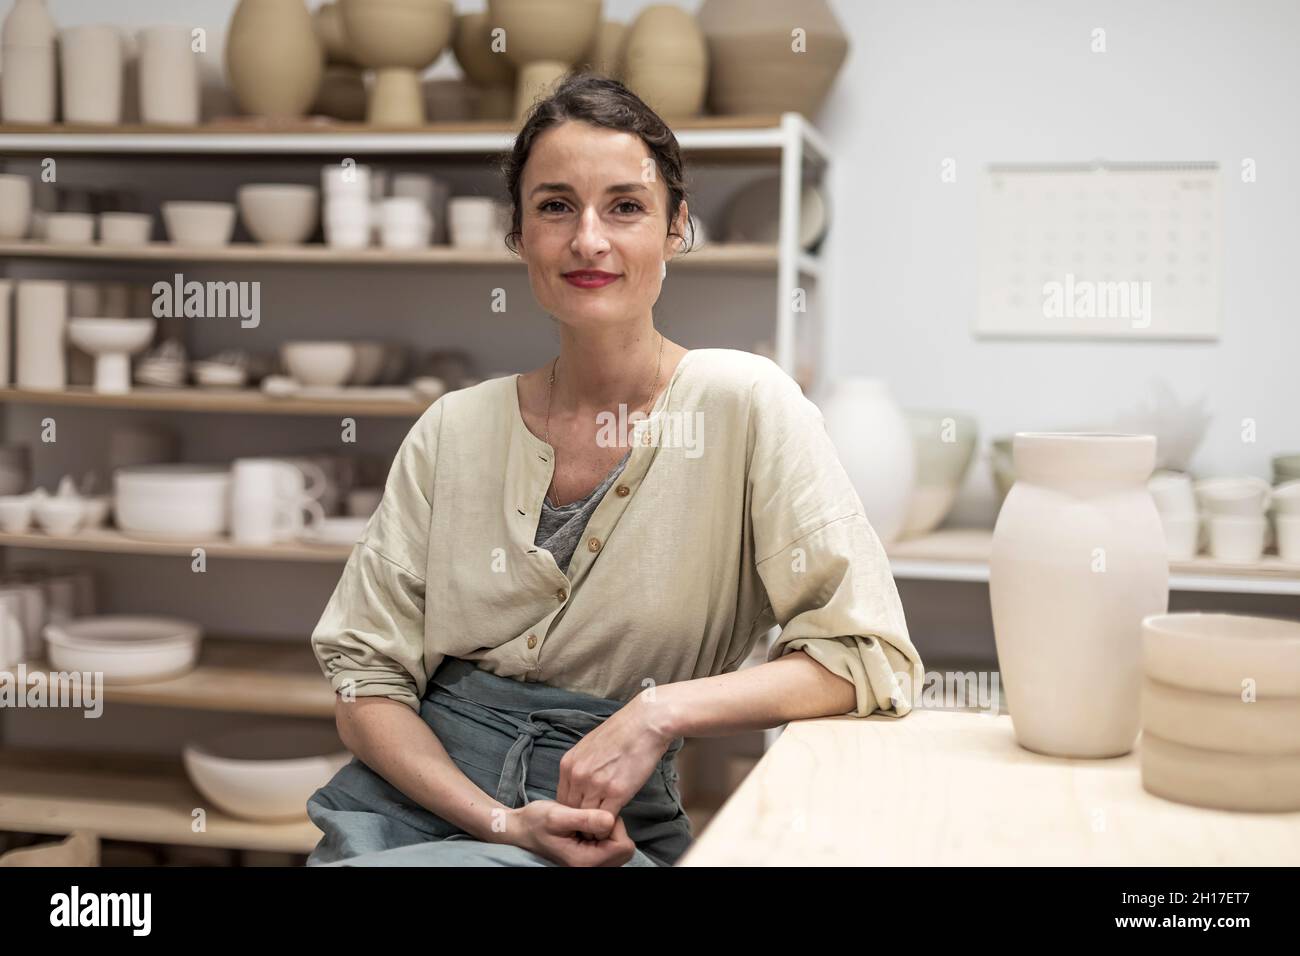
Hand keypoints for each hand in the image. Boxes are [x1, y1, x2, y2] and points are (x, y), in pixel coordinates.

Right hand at [508, 800, 635, 865]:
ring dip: (608, 832)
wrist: (522, 829)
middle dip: (612, 829)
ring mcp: (592, 865)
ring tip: (585, 824)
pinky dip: (604, 835)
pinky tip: (586, 828)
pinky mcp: (592, 859)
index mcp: (586, 861)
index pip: (623, 845)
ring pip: (620, 847)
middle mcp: (591, 868)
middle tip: (589, 819)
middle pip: (625, 848)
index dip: (613, 825)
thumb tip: (611, 819)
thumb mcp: (557, 816)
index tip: (593, 815)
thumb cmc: (536, 822)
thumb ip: (584, 819)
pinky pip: (612, 847)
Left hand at [555, 687, 676, 821]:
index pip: (562, 799)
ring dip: (595, 826)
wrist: (644, 723)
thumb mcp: (589, 746)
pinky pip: (605, 819)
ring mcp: (595, 784)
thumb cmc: (622, 731)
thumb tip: (582, 783)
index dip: (572, 811)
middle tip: (592, 827)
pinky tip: (614, 824)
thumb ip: (582, 766)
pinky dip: (608, 825)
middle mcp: (577, 775)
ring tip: (603, 828)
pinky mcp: (616, 791)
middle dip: (581, 821)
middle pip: (571, 811)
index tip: (583, 815)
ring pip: (587, 818)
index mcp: (568, 763)